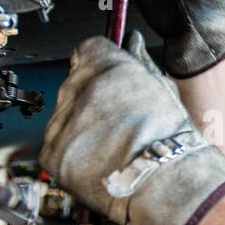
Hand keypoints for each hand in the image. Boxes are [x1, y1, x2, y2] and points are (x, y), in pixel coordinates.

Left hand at [40, 31, 224, 224]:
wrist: (164, 184)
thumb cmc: (171, 139)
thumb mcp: (162, 90)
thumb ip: (139, 61)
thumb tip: (132, 41)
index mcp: (106, 65)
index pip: (87, 50)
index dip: (98, 65)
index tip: (105, 79)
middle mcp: (78, 88)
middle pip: (73, 85)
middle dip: (90, 100)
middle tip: (115, 123)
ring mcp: (62, 122)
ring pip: (62, 117)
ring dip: (79, 128)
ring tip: (109, 148)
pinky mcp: (53, 154)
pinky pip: (55, 148)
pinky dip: (70, 156)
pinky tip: (97, 164)